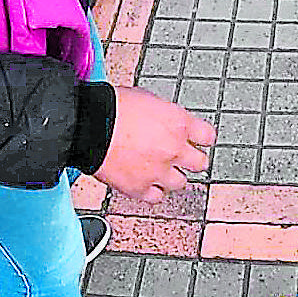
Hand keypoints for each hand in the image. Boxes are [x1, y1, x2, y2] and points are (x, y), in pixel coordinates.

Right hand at [94, 86, 215, 203]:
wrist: (89, 126)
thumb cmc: (113, 107)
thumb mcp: (149, 100)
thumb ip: (167, 116)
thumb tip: (169, 123)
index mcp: (179, 123)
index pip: (208, 137)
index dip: (201, 138)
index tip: (197, 140)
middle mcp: (174, 149)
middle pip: (200, 163)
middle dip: (191, 159)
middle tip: (181, 157)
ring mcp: (158, 171)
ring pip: (180, 183)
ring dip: (172, 176)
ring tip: (160, 169)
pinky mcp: (140, 188)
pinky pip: (156, 196)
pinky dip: (152, 190)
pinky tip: (146, 181)